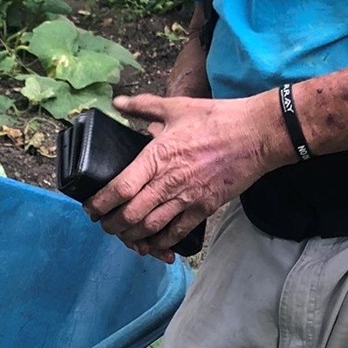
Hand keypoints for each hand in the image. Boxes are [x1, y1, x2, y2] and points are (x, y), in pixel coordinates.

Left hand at [87, 90, 284, 257]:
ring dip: (132, 236)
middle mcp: (169, 181)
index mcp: (157, 156)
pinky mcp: (204, 208)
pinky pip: (177, 233)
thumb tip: (117, 102)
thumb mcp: (176, 107)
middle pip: (130, 214)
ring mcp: (187, 198)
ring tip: (123, 236)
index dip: (100, 204)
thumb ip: (143, 107)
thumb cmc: (216, 118)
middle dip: (112, 225)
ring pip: (151, 228)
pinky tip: (151, 244)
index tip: (90, 209)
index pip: (120, 188)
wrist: (257, 135)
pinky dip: (161, 242)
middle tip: (104, 225)